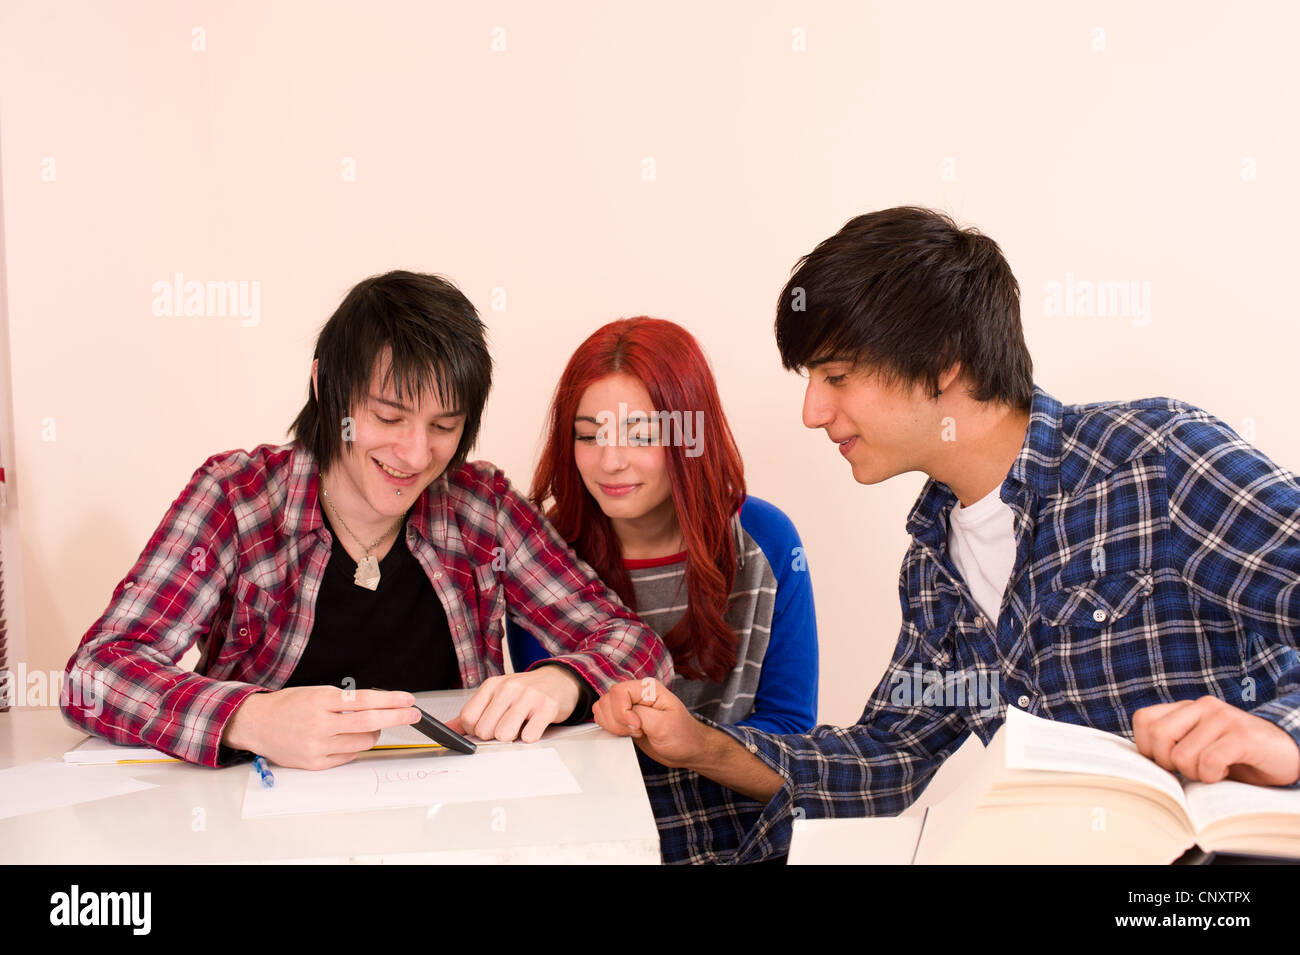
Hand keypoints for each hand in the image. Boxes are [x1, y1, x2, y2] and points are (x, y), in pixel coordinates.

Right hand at [222, 686, 419, 769]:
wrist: (258, 724)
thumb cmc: (290, 705)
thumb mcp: (317, 692)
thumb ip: (345, 700)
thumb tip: (381, 705)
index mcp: (321, 701)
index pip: (365, 700)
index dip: (391, 701)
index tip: (409, 700)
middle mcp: (320, 725)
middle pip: (370, 723)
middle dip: (397, 718)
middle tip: (412, 714)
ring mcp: (317, 746)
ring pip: (363, 742)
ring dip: (374, 733)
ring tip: (369, 725)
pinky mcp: (316, 764)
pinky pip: (350, 756)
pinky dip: (356, 746)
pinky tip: (348, 738)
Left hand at [449, 666, 582, 742]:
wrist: (559, 680)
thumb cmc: (525, 691)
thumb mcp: (496, 696)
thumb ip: (472, 713)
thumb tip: (447, 730)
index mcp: (492, 685)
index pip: (468, 719)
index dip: (475, 731)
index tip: (487, 728)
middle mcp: (508, 688)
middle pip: (485, 730)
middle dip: (495, 735)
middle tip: (507, 726)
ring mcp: (528, 697)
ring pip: (504, 734)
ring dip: (513, 737)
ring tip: (521, 726)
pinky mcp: (547, 707)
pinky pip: (529, 736)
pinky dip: (531, 737)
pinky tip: (534, 725)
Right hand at [593, 677, 709, 767]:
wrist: (687, 750)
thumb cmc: (683, 736)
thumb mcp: (664, 725)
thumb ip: (641, 715)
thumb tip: (624, 714)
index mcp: (648, 688)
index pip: (619, 691)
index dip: (622, 712)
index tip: (636, 727)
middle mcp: (636, 694)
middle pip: (607, 700)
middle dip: (617, 721)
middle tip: (637, 731)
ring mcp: (628, 706)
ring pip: (602, 708)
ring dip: (612, 725)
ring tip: (632, 733)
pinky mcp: (623, 719)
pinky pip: (604, 718)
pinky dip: (609, 728)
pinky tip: (626, 735)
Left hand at [1132, 696, 1299, 785]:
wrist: (1286, 755)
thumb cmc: (1236, 757)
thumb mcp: (1198, 746)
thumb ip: (1171, 745)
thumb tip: (1140, 764)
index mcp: (1187, 707)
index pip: (1143, 720)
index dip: (1149, 748)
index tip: (1169, 763)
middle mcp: (1203, 706)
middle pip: (1158, 735)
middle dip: (1168, 763)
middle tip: (1190, 770)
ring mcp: (1224, 718)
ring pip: (1182, 754)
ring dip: (1195, 774)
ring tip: (1213, 771)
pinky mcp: (1243, 736)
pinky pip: (1209, 762)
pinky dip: (1212, 776)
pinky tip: (1225, 773)